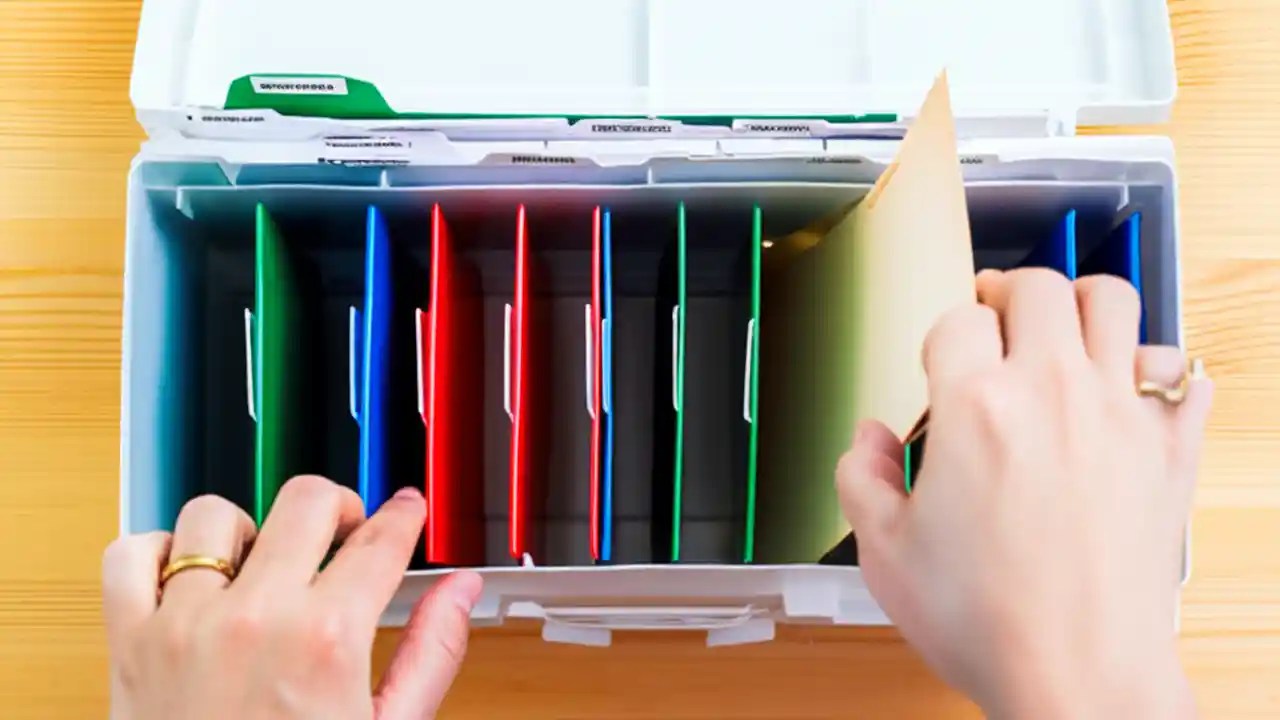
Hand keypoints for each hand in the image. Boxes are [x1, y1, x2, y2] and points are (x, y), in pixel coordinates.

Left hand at [102, 476, 481, 719]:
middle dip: (338, 507)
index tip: (404, 510)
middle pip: (307, 501)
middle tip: (344, 529)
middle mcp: (255, 620)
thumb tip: (459, 593)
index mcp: (326, 642)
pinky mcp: (131, 643)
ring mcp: (186, 626)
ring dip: (247, 528)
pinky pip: (130, 556)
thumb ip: (430, 653)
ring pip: (214, 516)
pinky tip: (191, 574)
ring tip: (262, 559)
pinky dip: (158, 552)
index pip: (379, 541)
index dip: (403, 516)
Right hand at [837, 269, 1211, 718]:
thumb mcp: (884, 554)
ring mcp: (1119, 414)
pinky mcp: (1168, 448)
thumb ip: (861, 478)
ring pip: (1111, 301)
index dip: (941, 335)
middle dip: (1004, 294)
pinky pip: (1178, 370)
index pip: (956, 319)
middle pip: (1034, 288)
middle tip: (992, 316)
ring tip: (1058, 329)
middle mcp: (1052, 392)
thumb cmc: (989, 622)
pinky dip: (1153, 364)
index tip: (940, 360)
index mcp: (975, 407)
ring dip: (1078, 304)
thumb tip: (868, 441)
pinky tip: (1127, 386)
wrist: (1080, 678)